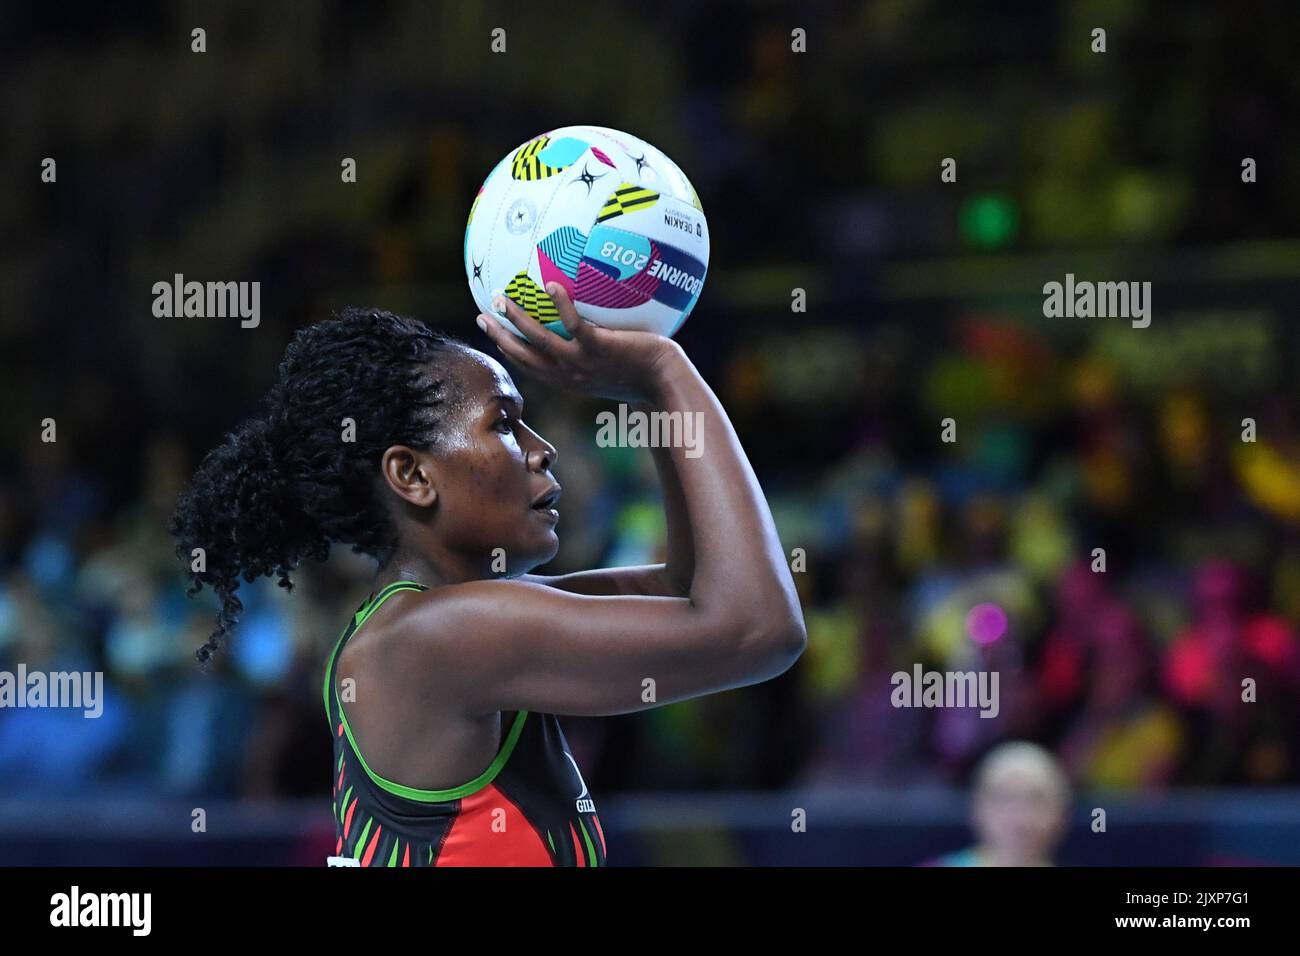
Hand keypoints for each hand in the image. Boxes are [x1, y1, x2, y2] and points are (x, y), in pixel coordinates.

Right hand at [476, 283, 679, 402]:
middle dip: (499, 336)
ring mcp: (583, 362)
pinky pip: (574, 325)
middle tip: (481, 315)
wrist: (665, 382)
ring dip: (517, 320)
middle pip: (524, 356)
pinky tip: (551, 285)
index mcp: (568, 380)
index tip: (492, 333)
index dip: (508, 350)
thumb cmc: (642, 373)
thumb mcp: (610, 366)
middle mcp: (569, 375)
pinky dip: (561, 306)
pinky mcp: (600, 348)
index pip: (530, 366)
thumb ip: (595, 350)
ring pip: (540, 341)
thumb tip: (588, 323)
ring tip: (502, 298)